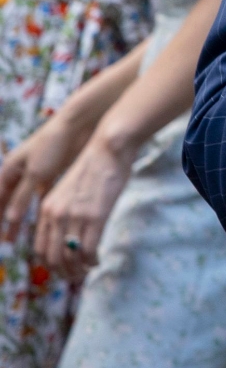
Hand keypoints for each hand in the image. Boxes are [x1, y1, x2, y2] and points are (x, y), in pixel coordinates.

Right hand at [0, 115, 87, 242]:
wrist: (76, 126)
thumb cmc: (52, 146)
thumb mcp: (35, 173)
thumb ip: (22, 196)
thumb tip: (10, 219)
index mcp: (9, 169)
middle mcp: (19, 172)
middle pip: (7, 201)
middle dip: (4, 221)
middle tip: (3, 242)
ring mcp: (35, 173)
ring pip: (23, 201)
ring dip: (20, 218)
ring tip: (17, 237)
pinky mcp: (51, 174)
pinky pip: (39, 195)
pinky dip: (38, 208)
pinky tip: (40, 223)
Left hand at [34, 137, 133, 279]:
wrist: (108, 150)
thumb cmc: (94, 167)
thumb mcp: (68, 190)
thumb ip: (64, 210)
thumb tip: (70, 232)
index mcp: (47, 209)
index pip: (39, 247)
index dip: (49, 264)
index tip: (60, 268)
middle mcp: (56, 215)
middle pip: (51, 257)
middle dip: (62, 272)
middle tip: (74, 277)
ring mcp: (74, 217)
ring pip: (69, 257)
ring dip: (77, 270)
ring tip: (86, 271)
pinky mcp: (95, 217)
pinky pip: (88, 250)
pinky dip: (91, 261)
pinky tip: (96, 261)